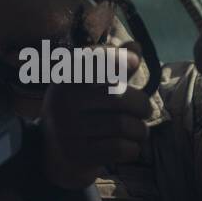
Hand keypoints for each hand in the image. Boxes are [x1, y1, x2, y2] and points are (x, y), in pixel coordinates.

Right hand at [40, 44, 151, 188]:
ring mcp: (67, 129)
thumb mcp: (90, 85)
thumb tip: (136, 46)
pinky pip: (119, 148)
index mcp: (65, 79)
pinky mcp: (77, 155)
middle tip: (145, 110)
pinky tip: (130, 147)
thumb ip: (114, 65)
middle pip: (117, 97)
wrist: (56, 154)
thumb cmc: (82, 112)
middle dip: (141, 104)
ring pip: (122, 125)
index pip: (93, 60)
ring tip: (139, 131)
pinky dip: (132, 148)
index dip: (118, 58)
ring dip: (139, 130)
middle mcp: (62, 101)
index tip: (135, 61)